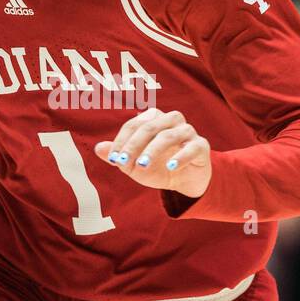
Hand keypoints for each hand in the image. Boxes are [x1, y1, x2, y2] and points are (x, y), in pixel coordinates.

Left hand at [93, 108, 211, 198]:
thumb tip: (98, 149)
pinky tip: (170, 167)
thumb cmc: (158, 167)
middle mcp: (171, 121)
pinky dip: (180, 157)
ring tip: (143, 165)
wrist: (185, 182)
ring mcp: (188, 132)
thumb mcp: (135, 164)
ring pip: (169, 135)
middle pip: (150, 127)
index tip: (114, 159)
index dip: (122, 141)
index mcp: (154, 119)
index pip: (134, 125)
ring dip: (153, 150)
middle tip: (123, 163)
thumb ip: (118, 155)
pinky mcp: (201, 146)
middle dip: (134, 145)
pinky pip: (192, 147)